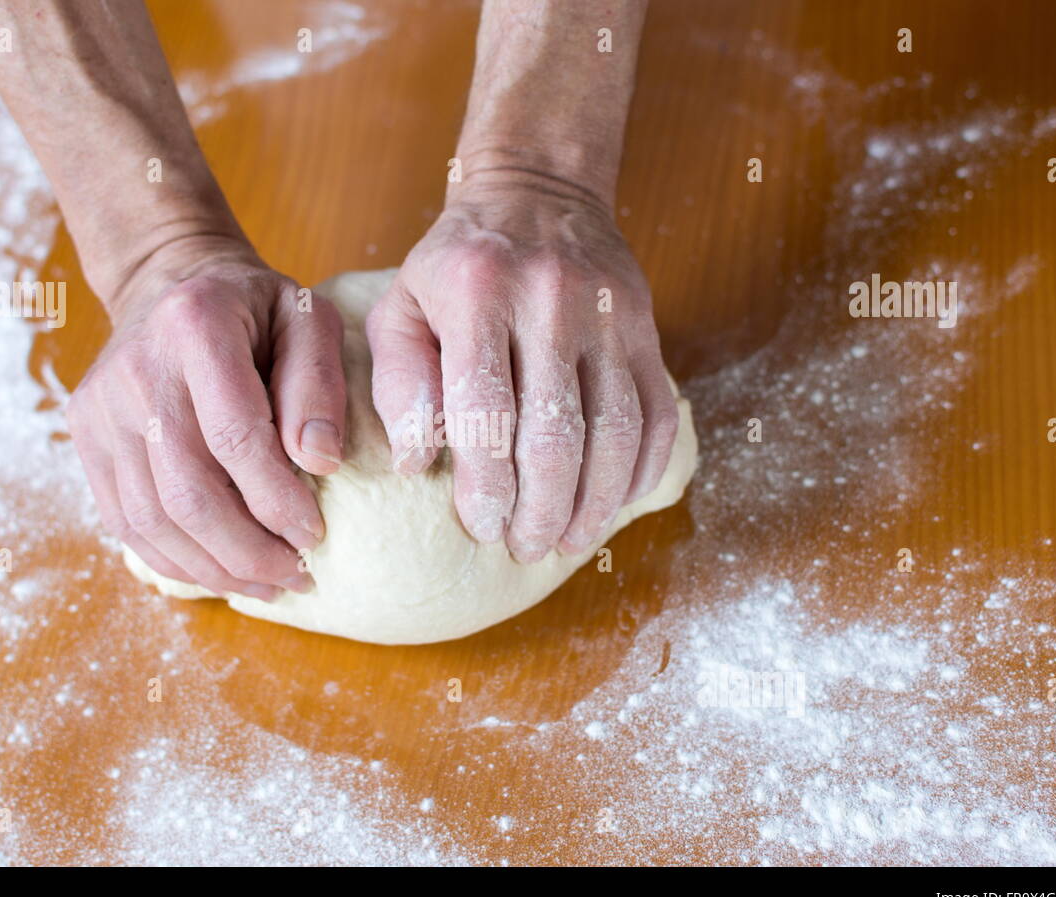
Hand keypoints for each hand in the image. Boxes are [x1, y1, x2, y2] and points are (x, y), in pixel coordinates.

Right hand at [67, 236, 345, 599]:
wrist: (169, 280)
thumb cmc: (255, 308)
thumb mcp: (308, 320)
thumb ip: (318, 386)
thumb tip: (321, 464)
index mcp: (195, 328)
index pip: (234, 438)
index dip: (277, 500)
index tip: (316, 535)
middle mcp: (136, 370)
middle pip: (187, 493)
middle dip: (248, 550)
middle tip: (298, 575)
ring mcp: (100, 407)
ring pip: (151, 520)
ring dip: (215, 568)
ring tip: (269, 584)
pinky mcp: (85, 436)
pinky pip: (125, 521)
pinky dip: (176, 559)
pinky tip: (222, 571)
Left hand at [367, 181, 678, 563]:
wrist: (538, 191)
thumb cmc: (457, 266)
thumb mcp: (404, 305)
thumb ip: (400, 381)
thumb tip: (415, 462)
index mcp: (477, 295)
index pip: (486, 413)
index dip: (487, 486)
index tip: (483, 527)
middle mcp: (548, 301)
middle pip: (556, 434)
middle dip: (541, 509)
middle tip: (525, 547)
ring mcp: (606, 313)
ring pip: (615, 432)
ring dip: (593, 503)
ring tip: (568, 540)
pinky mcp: (645, 327)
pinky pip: (656, 414)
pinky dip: (639, 470)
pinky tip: (612, 502)